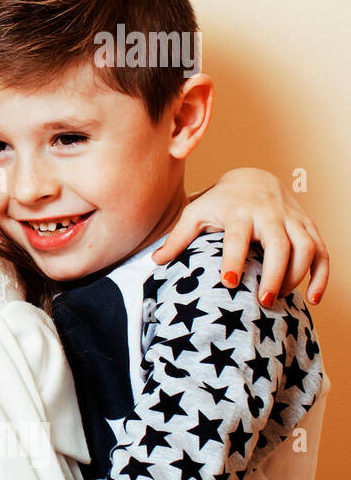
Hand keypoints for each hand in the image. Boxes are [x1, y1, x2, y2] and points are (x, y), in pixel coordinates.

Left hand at [154, 168, 328, 305]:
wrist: (253, 179)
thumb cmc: (219, 202)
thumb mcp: (195, 213)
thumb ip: (178, 237)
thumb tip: (155, 261)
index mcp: (239, 212)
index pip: (238, 236)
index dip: (234, 259)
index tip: (228, 282)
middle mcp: (269, 214)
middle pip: (279, 244)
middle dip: (273, 273)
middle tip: (262, 300)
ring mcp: (293, 220)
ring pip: (306, 248)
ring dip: (297, 275)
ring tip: (280, 298)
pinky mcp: (309, 227)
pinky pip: (323, 252)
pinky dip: (322, 276)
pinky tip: (313, 298)